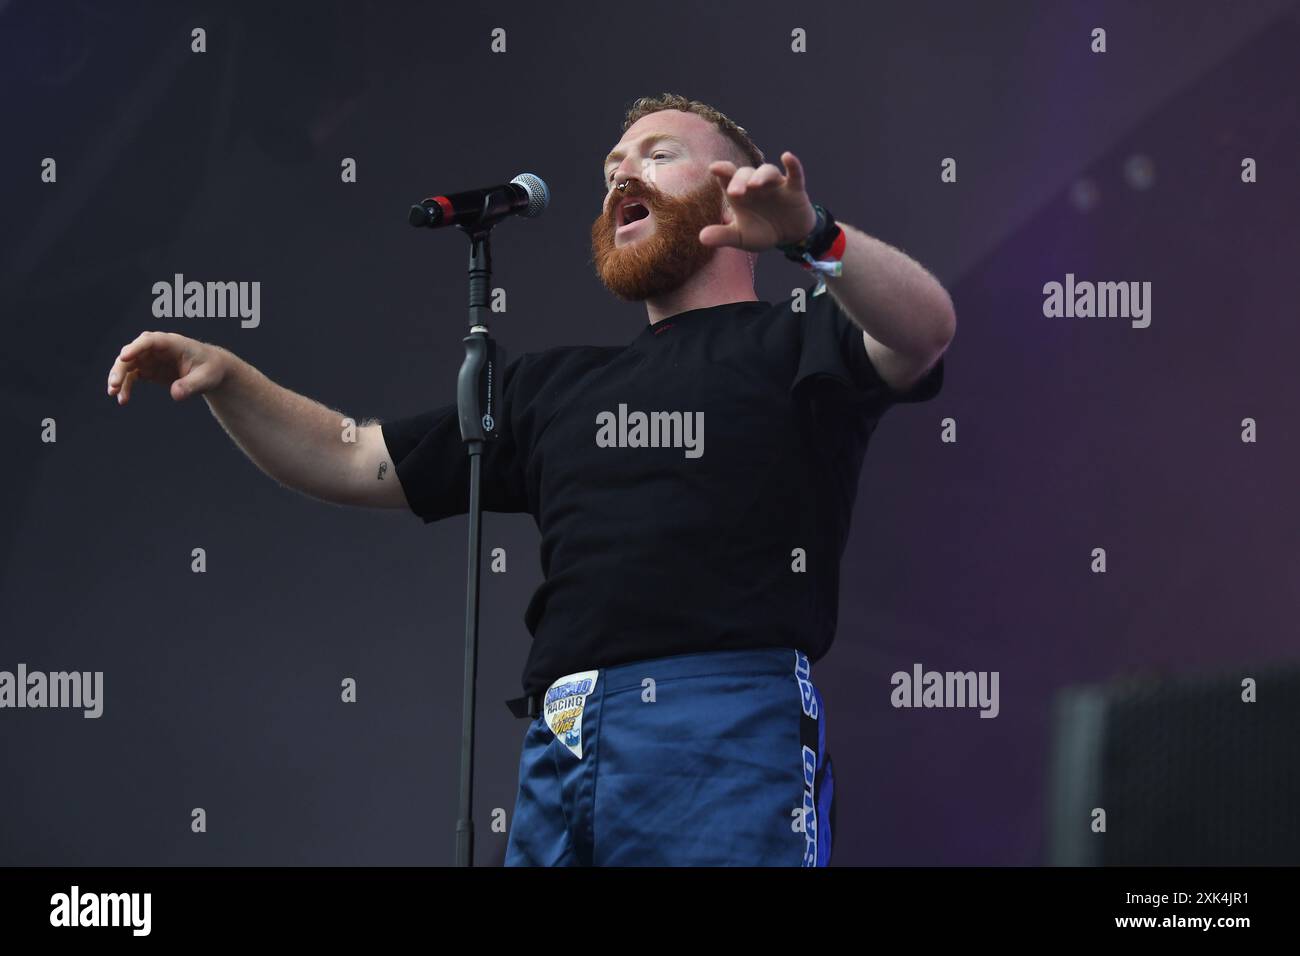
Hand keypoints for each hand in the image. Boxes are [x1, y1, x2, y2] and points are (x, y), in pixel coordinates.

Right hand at [106, 332, 226, 404]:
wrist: (211, 372)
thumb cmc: (211, 370)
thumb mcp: (206, 378)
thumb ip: (191, 385)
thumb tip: (176, 395)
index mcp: (172, 343)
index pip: (150, 340)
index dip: (136, 347)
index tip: (124, 357)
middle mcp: (157, 348)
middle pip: (133, 353)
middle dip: (121, 367)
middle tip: (114, 384)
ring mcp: (150, 358)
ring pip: (127, 365)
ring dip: (118, 378)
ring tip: (113, 393)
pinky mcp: (148, 369)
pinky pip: (131, 376)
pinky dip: (126, 387)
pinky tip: (123, 399)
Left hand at [699, 150, 817, 252]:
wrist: (789, 236)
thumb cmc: (762, 231)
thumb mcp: (742, 237)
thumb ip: (723, 236)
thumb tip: (701, 238)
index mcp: (740, 193)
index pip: (728, 176)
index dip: (722, 170)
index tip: (714, 168)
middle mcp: (756, 185)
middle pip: (745, 173)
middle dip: (740, 180)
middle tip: (736, 193)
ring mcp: (776, 184)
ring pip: (768, 171)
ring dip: (761, 176)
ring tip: (755, 185)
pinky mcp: (795, 189)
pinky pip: (795, 174)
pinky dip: (792, 165)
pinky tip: (787, 156)